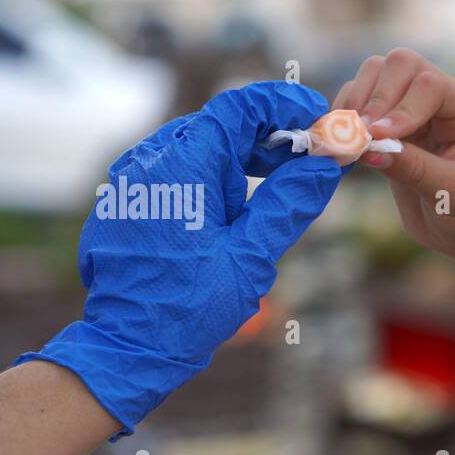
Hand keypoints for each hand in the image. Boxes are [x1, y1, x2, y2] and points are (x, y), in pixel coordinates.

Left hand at [16, 81, 342, 436]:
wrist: (129, 348)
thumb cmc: (189, 307)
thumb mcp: (251, 256)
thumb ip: (289, 204)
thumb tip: (326, 166)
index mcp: (181, 166)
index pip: (239, 108)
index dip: (285, 107)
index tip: (321, 120)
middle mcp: (151, 161)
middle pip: (222, 125)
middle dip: (272, 137)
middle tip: (314, 158)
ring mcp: (135, 180)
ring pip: (203, 149)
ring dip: (247, 160)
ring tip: (284, 189)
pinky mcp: (132, 201)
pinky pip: (181, 173)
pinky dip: (218, 179)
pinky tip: (243, 211)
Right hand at [333, 50, 454, 290]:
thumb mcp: (451, 196)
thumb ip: (414, 168)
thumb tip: (370, 147)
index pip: (430, 85)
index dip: (400, 108)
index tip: (376, 138)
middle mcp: (444, 97)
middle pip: (401, 64)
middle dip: (375, 98)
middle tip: (358, 137)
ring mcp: (415, 104)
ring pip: (375, 74)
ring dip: (355, 103)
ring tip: (347, 143)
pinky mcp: (391, 120)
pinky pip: (360, 99)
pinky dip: (345, 116)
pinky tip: (342, 144)